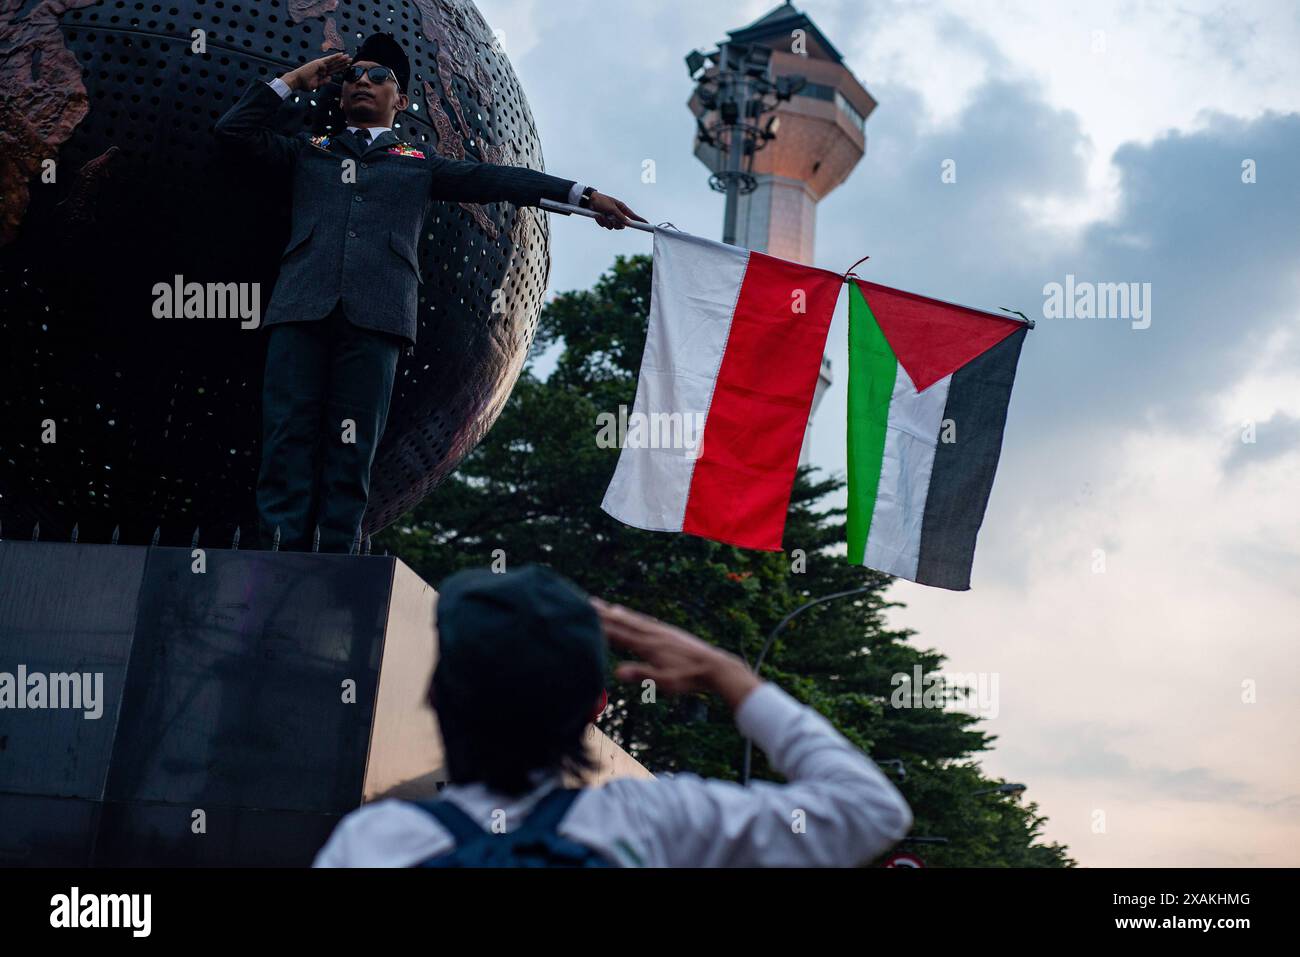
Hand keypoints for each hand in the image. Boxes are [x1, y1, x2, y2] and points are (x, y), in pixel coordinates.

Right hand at [282, 52, 350, 92]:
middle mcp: (322, 68)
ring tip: (349, 57)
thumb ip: (324, 81)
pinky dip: (335, 57)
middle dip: (343, 63)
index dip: (341, 68)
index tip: (348, 66)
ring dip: (341, 59)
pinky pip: (329, 59)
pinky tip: (341, 54)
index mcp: (322, 74)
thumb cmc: (304, 84)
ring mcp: (321, 65)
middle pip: (335, 65)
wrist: (297, 81)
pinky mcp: (319, 63)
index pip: (334, 70)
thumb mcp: (317, 84)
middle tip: (351, 60)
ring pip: (334, 62)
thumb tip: (330, 77)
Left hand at [588, 191, 647, 229]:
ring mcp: (610, 218)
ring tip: (601, 215)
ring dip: (606, 222)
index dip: (640, 221)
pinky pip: (605, 226)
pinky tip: (597, 215)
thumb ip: (620, 216)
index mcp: (622, 209)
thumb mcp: (612, 208)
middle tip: (610, 219)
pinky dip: (601, 222)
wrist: (589, 201)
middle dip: (615, 224)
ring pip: (612, 227)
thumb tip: (628, 223)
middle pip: (622, 225)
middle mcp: (617, 214)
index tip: (647, 224)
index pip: (633, 216)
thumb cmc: (601, 201)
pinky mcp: (604, 220)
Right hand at [592, 597, 760, 710]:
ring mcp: (661, 631)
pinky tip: (634, 617)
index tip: (583, 616)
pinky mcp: (669, 633)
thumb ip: (641, 675)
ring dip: (618, 613)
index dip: (600, 625)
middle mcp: (652, 633)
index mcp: (648, 645)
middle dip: (604, 613)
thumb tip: (617, 671)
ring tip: (605, 606)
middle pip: (623, 621)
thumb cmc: (688, 677)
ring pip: (634, 619)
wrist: (715, 666)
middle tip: (586, 602)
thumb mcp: (664, 681)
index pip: (618, 633)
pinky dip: (634, 617)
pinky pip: (646, 622)